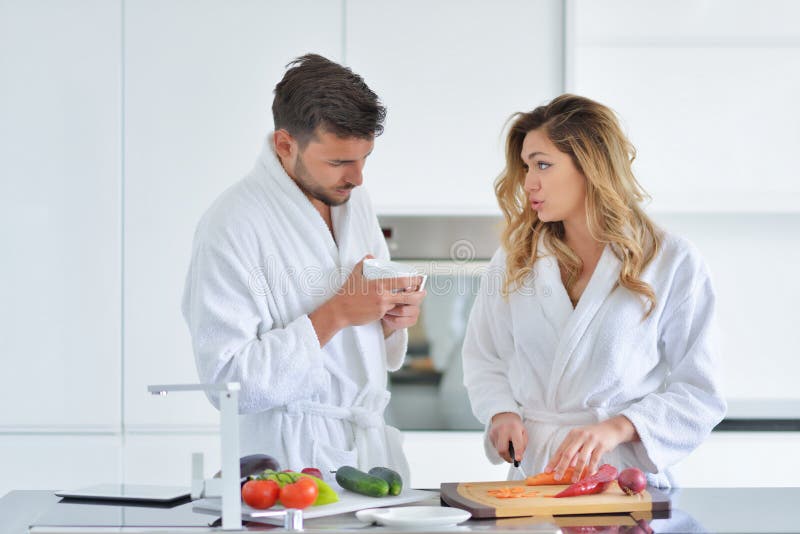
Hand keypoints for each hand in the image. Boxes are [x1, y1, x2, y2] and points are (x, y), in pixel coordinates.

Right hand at [309, 256, 423, 345]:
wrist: (339, 311)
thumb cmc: (346, 293)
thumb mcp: (354, 275)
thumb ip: (363, 264)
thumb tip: (369, 256)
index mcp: (379, 285)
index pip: (402, 282)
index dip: (413, 281)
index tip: (419, 279)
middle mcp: (383, 297)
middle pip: (407, 297)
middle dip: (418, 295)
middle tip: (423, 292)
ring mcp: (382, 307)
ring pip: (399, 305)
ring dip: (406, 303)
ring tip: (413, 299)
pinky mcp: (379, 316)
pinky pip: (390, 312)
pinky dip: (394, 309)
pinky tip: (397, 306)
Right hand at [488, 412, 526, 463]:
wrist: (504, 415)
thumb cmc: (516, 426)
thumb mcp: (523, 432)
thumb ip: (522, 445)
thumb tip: (517, 458)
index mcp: (514, 428)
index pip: (516, 443)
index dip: (517, 452)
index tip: (518, 460)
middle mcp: (503, 430)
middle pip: (502, 450)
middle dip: (507, 458)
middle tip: (512, 460)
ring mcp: (495, 432)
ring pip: (498, 450)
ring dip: (504, 452)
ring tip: (508, 446)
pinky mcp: (490, 435)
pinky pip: (496, 447)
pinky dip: (500, 447)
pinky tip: (503, 441)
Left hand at [545, 415, 637, 481]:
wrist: (611, 428)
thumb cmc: (594, 436)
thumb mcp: (581, 440)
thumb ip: (573, 451)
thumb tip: (565, 466)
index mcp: (572, 434)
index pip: (560, 449)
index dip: (553, 461)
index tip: (547, 470)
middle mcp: (580, 436)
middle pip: (568, 453)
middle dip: (561, 467)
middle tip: (557, 477)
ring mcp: (591, 440)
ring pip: (581, 458)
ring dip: (576, 471)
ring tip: (573, 480)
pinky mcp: (601, 445)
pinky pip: (594, 459)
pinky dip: (591, 469)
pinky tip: (588, 477)